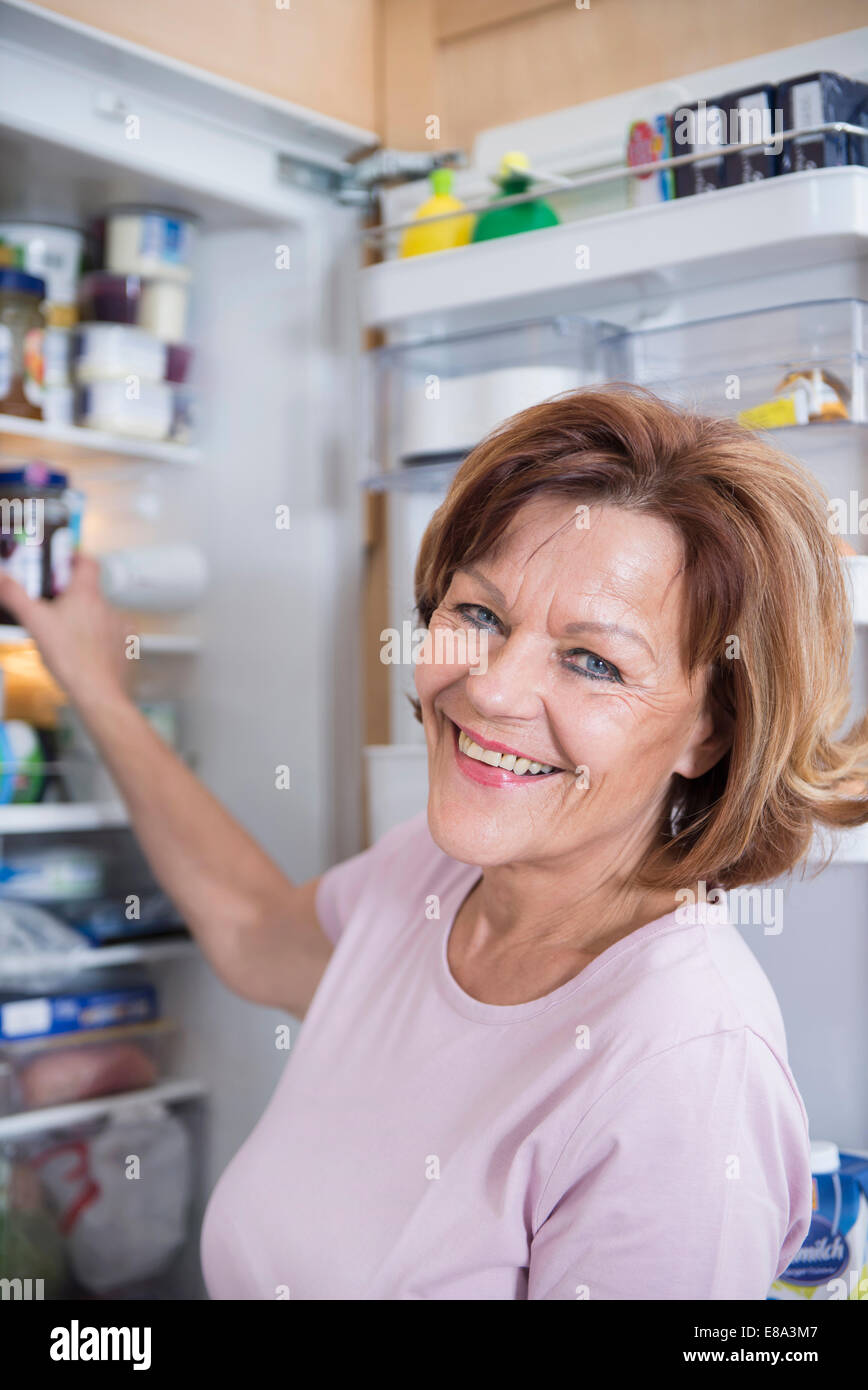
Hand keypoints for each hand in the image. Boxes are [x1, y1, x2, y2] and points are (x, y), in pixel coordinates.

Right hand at [0, 554, 131, 706]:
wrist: (98, 692)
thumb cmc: (70, 659)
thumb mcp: (34, 623)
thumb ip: (15, 596)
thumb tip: (1, 576)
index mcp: (86, 594)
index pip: (87, 561)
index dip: (75, 557)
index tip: (65, 562)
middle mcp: (107, 606)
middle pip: (89, 592)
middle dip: (72, 599)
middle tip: (54, 611)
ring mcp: (120, 626)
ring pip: (100, 615)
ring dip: (87, 621)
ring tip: (69, 638)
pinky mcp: (127, 645)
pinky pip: (112, 635)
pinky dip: (100, 639)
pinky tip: (86, 651)